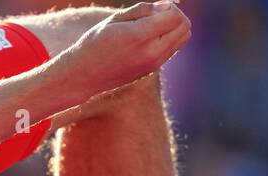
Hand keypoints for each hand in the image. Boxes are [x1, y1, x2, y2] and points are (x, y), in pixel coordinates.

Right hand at [55, 2, 191, 100]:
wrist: (83, 76)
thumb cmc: (94, 44)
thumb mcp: (115, 20)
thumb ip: (143, 10)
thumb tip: (167, 6)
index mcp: (140, 36)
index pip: (175, 15)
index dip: (169, 6)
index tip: (153, 9)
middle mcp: (151, 52)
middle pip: (185, 26)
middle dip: (176, 16)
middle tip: (155, 15)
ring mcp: (153, 64)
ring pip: (182, 38)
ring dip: (174, 28)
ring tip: (152, 27)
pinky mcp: (152, 70)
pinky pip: (172, 49)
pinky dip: (168, 39)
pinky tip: (148, 39)